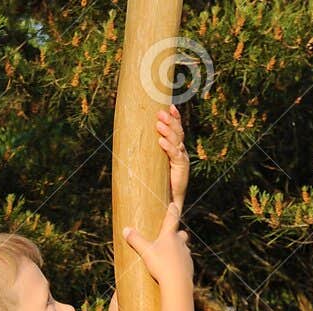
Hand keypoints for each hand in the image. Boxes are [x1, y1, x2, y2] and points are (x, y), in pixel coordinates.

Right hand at [122, 200, 192, 286]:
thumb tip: (125, 230)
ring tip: (171, 255)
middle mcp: (180, 243)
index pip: (172, 218)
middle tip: (173, 234)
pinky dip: (181, 263)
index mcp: (170, 235)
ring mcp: (186, 255)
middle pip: (182, 234)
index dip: (172, 210)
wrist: (178, 283)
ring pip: (184, 248)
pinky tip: (175, 269)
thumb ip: (135, 240)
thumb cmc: (161, 265)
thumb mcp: (145, 252)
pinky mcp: (189, 267)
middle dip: (178, 233)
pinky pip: (186, 262)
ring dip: (179, 249)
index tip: (173, 204)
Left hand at [156, 102, 189, 216]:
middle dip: (170, 121)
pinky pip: (176, 156)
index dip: (175, 118)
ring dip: (168, 131)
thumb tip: (130, 137)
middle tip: (159, 113)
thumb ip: (148, 152)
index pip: (177, 130)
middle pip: (178, 132)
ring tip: (158, 124)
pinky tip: (161, 142)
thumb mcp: (152, 164)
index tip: (169, 105)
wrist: (167, 203)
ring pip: (177, 141)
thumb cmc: (157, 183)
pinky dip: (168, 148)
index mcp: (176, 149)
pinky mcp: (182, 170)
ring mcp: (182, 160)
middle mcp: (181, 152)